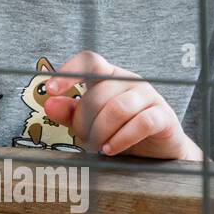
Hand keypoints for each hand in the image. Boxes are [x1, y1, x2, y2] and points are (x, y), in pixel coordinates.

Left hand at [41, 50, 201, 159]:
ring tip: (98, 146)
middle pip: (98, 93)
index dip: (69, 71)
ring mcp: (148, 96)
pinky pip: (141, 123)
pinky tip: (111, 149)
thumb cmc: (119, 131)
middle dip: (85, 120)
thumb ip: (69, 113)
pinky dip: (122, 139)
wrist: (156, 152)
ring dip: (102, 131)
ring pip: (118, 108)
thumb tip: (49, 104)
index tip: (50, 89)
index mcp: (108, 76)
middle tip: (84, 138)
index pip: (89, 61)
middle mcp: (129, 80)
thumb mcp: (90, 122)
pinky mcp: (163, 115)